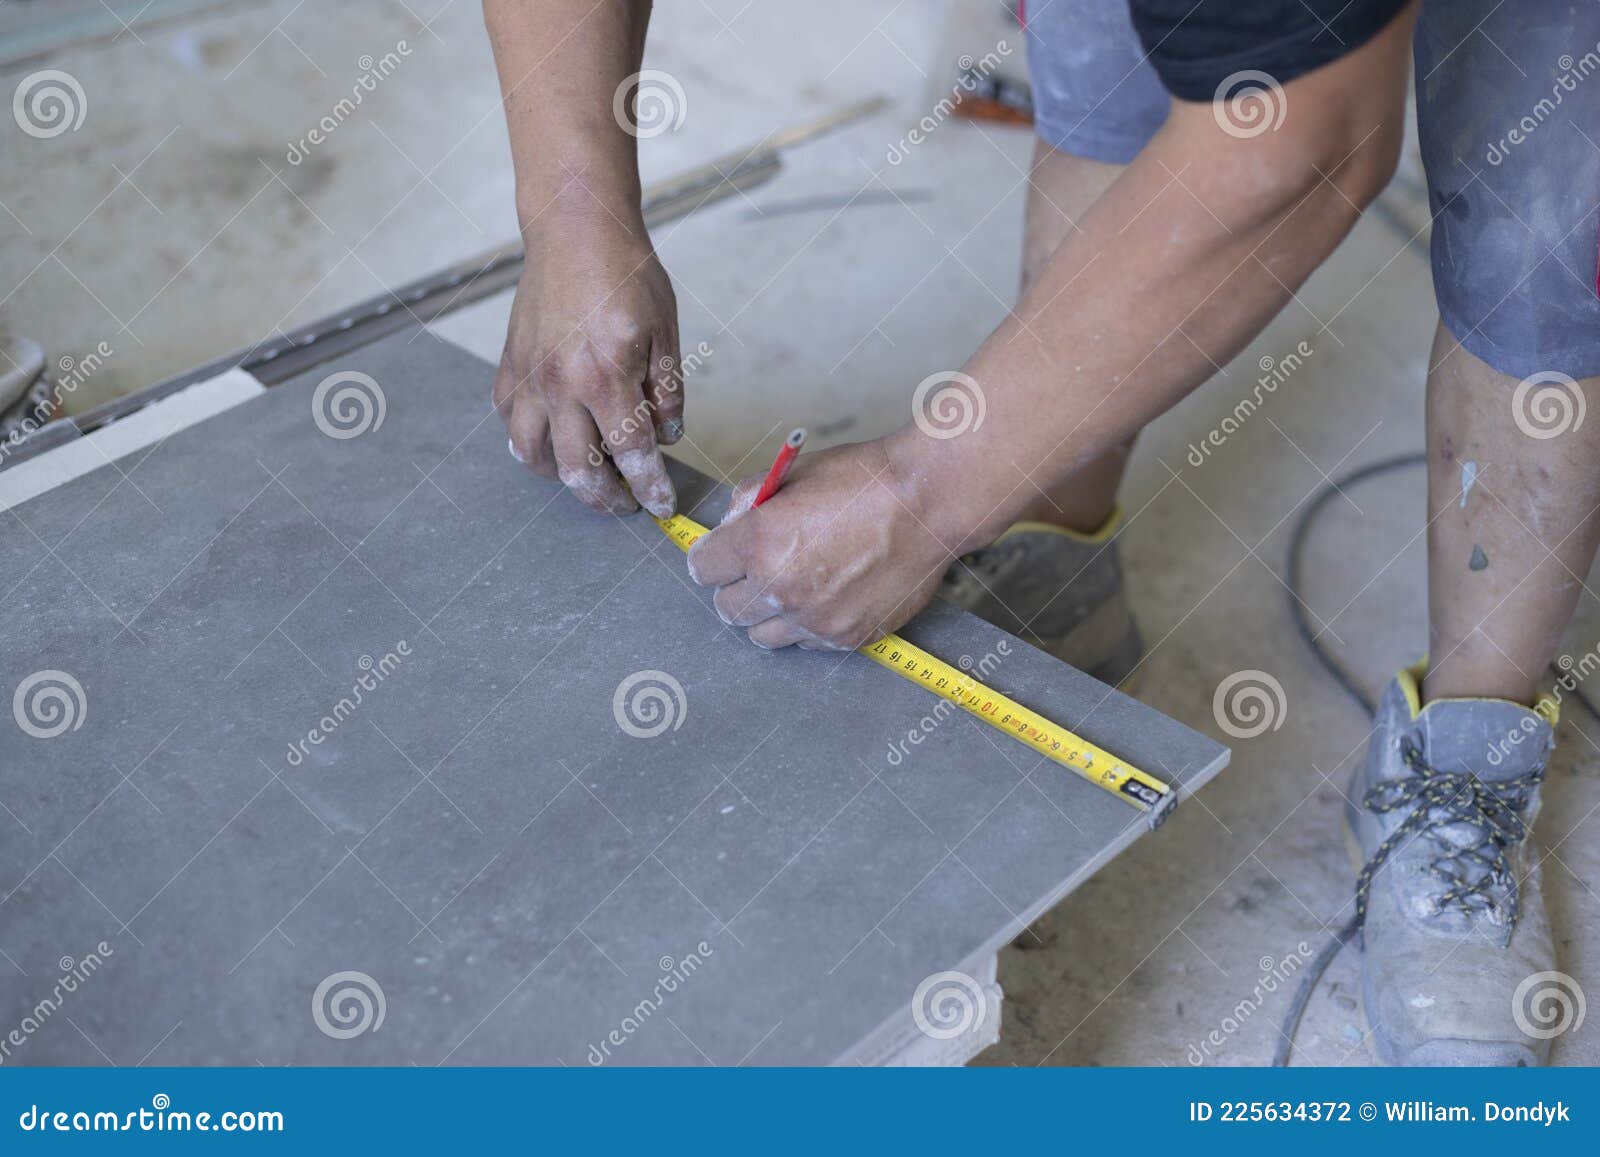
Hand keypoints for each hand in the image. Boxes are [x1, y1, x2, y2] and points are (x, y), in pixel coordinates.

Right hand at [494, 217, 682, 515]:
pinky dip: (531, 442)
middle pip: (579, 470)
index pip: (632, 453)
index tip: (661, 505)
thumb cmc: (626, 274)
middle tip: (625, 501)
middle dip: (606, 498)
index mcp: (607, 375)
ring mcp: (530, 377)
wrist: (575, 231)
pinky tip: (556, 438)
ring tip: (589, 475)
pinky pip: (511, 422)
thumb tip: (666, 437)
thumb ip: (668, 391)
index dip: (650, 486)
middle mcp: (561, 384)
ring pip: (533, 455)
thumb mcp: (666, 331)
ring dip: (563, 476)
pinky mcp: (510, 366)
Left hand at [685, 439, 955, 649]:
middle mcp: (781, 588)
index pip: (702, 569)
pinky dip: (809, 625)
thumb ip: (749, 501)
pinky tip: (829, 595)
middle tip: (762, 567)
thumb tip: (730, 526)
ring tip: (796, 585)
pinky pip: (807, 643)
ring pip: (762, 635)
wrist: (929, 502)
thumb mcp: (792, 474)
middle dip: (738, 586)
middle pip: (727, 609)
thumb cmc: (866, 481)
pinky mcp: (846, 637)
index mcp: (760, 542)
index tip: (724, 553)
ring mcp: (814, 619)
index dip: (713, 556)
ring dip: (770, 613)